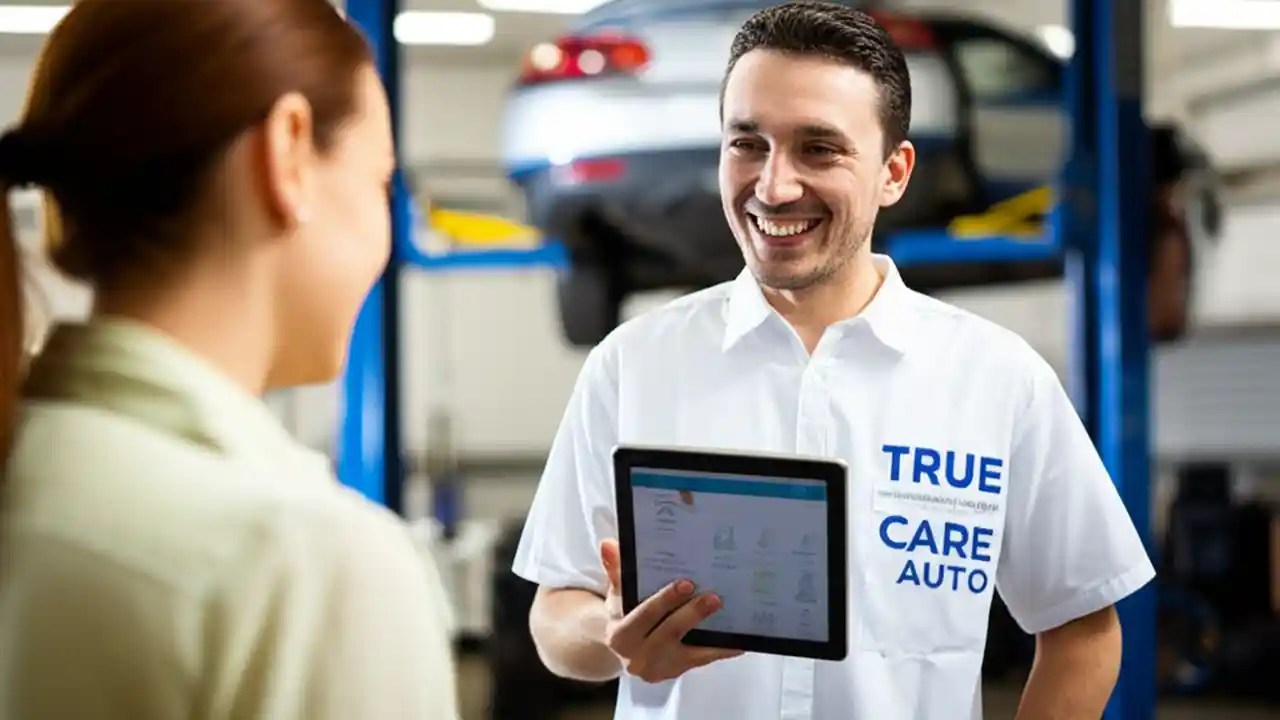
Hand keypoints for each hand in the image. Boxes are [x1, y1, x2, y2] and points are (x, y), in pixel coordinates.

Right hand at [599, 539, 742, 683]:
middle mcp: (637, 658)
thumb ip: (616, 570)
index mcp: (620, 635)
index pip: (643, 616)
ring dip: (712, 636)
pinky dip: (721, 651)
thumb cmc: (624, 613)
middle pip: (668, 633)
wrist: (623, 646)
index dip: (665, 600)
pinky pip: (702, 661)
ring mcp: (659, 668)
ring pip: (689, 652)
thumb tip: (608, 544)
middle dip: (692, 615)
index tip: (686, 583)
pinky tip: (740, 640)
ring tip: (732, 618)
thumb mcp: (617, 593)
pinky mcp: (677, 672)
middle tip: (714, 597)